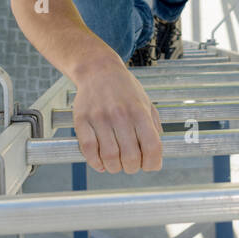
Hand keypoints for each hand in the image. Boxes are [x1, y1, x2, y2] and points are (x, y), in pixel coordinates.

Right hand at [72, 58, 163, 173]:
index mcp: (139, 111)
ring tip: (116, 165)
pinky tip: (101, 163)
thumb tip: (156, 155)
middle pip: (130, 157)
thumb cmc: (125, 88)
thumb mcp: (146, 102)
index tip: (150, 166)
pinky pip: (88, 149)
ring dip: (114, 168)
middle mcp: (120, 115)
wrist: (98, 69)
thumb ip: (153, 126)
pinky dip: (95, 162)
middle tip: (131, 166)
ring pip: (109, 157)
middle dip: (133, 168)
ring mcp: (99, 118)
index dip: (153, 163)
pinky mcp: (82, 120)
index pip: (152, 147)